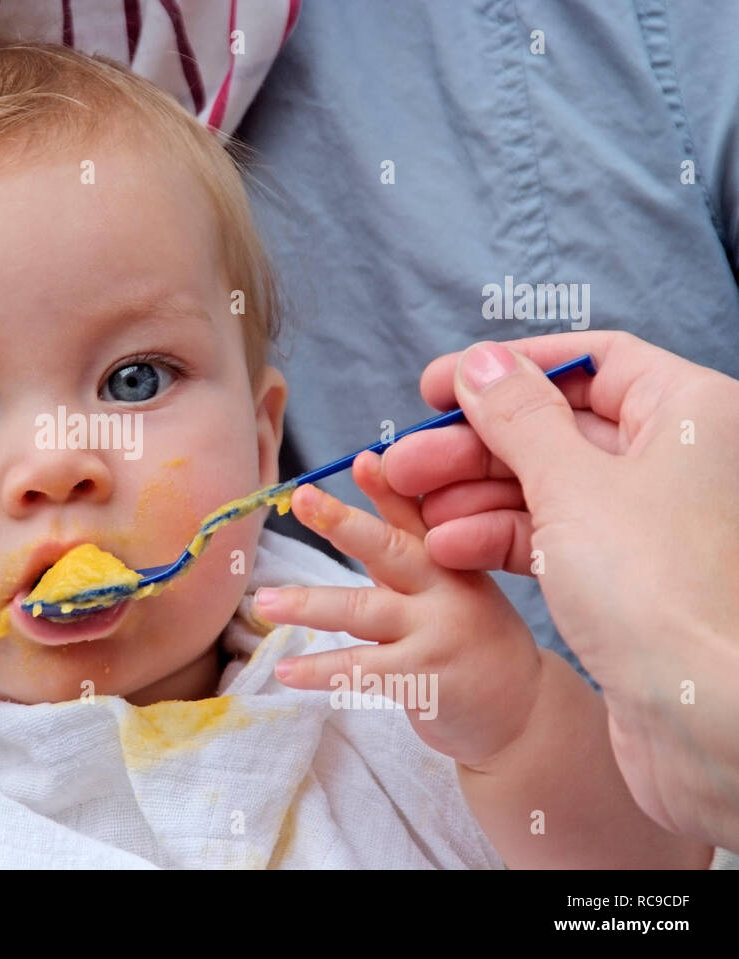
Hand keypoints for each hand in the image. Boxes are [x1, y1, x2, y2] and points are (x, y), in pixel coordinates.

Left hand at [256, 451, 541, 769]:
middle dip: (343, 524)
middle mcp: (447, 591)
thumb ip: (403, 538)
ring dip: (308, 604)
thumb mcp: (447, 582)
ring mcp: (437, 636)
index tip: (360, 460)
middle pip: (390, 551)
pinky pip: (363, 671)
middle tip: (301, 500)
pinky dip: (321, 671)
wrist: (523, 712)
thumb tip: (361, 477)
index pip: (415, 517)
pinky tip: (285, 670)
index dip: (388, 487)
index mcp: (449, 562)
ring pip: (363, 612)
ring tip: (263, 602)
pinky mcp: (425, 680)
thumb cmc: (472, 637)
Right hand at [381, 332, 738, 847]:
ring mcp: (648, 519)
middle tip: (405, 463)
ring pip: (544, 484)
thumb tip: (482, 363)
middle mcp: (674, 459)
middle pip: (555, 425)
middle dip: (472, 446)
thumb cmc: (656, 591)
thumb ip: (517, 416)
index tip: (438, 387)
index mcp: (686, 413)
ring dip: (472, 495)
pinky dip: (497, 538)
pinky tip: (449, 550)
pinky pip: (550, 535)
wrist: (703, 720)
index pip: (589, 361)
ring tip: (415, 513)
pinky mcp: (624, 574)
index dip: (507, 368)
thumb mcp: (570, 485)